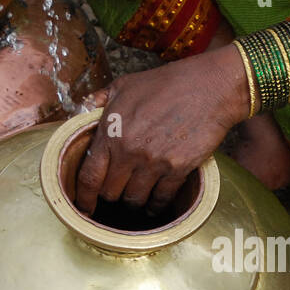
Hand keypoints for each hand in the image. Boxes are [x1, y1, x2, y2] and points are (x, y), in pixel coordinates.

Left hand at [75, 48, 250, 215]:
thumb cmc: (166, 84)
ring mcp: (154, 162)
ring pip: (134, 199)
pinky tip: (154, 205)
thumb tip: (81, 109)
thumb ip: (99, 100)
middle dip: (110, 195)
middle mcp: (129, 151)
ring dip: (133, 202)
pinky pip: (161, 198)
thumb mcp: (124, 85)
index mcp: (111, 132)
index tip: (84, 206)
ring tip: (135, 198)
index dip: (84, 197)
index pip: (89, 176)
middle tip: (116, 192)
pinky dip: (156, 205)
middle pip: (110, 192)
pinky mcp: (178, 169)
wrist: (208, 88)